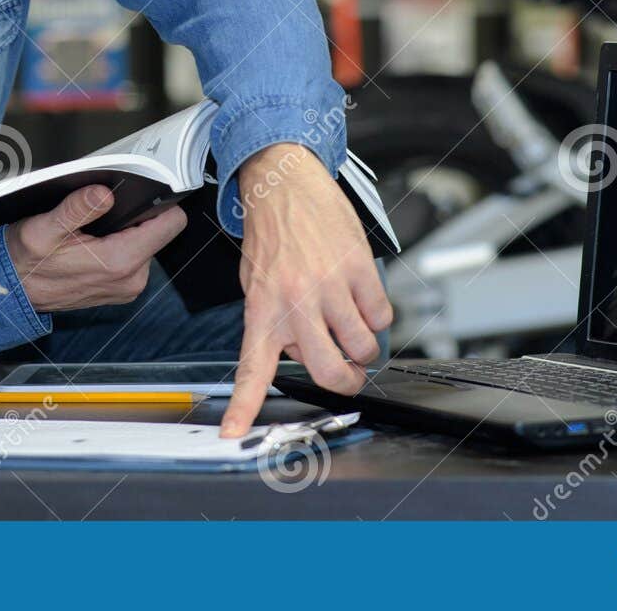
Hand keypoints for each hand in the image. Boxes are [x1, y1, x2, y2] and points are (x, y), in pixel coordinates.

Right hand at [5, 185, 187, 312]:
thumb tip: (104, 193)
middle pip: (158, 231)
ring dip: (125, 233)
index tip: (140, 193)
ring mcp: (128, 286)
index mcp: (120, 262)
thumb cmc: (26, 261)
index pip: (171, 224)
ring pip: (145, 243)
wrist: (12, 291)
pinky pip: (133, 258)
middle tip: (103, 215)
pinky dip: (118, 246)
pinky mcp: (121, 288)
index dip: (159, 203)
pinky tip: (93, 244)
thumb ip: (77, 209)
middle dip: (134, 218)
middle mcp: (131, 278)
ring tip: (93, 231)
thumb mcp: (44, 229)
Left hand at [221, 143, 392, 436]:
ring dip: (364, 345)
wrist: (284, 182)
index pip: (251, 369)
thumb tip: (302, 353)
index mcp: (262, 310)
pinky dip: (378, 315)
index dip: (243, 407)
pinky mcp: (358, 269)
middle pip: (329, 371)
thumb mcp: (254, 282)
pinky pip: (382, 315)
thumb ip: (273, 321)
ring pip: (363, 346)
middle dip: (346, 381)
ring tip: (351, 322)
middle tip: (348, 372)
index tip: (234, 435)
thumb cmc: (271, 233)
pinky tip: (361, 296)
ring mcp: (329, 286)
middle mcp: (295, 303)